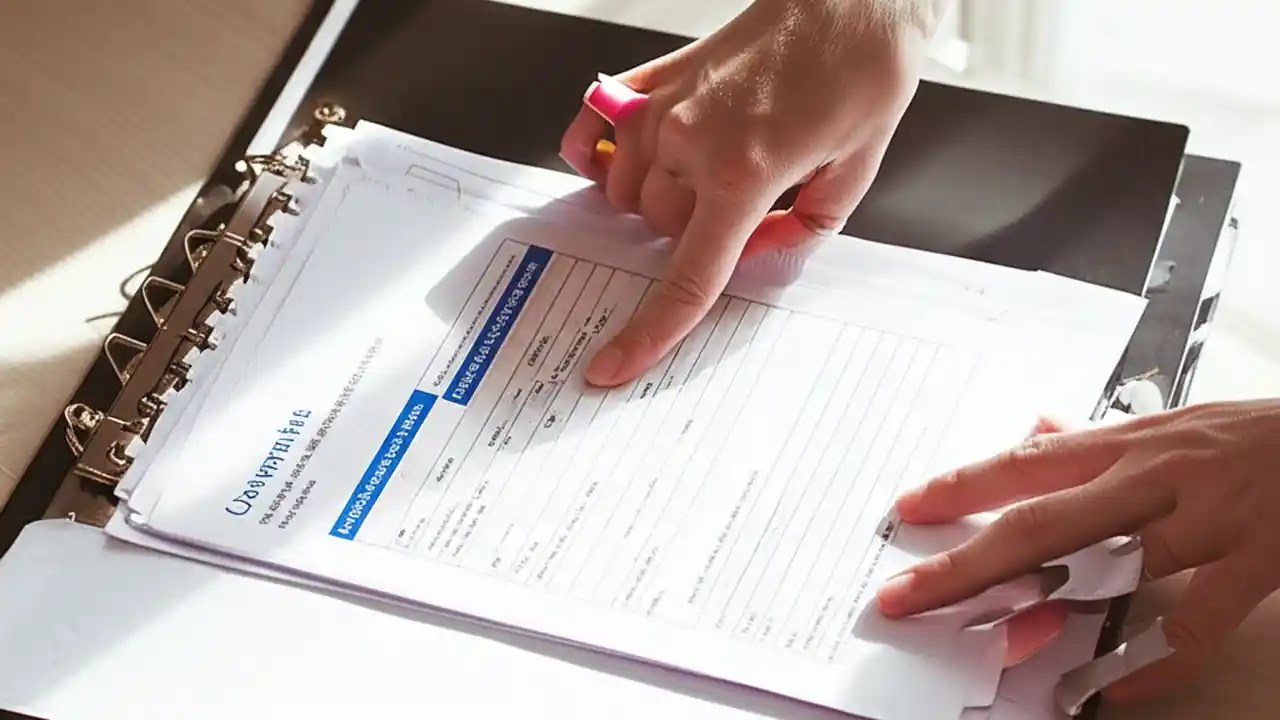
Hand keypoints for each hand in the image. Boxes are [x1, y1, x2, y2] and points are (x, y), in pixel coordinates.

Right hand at [560, 0, 944, 386]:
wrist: (847, 1)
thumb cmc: (858, 75)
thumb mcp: (849, 176)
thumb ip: (794, 233)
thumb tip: (745, 255)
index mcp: (743, 173)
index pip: (686, 277)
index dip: (647, 333)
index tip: (611, 366)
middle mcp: (687, 140)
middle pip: (658, 230)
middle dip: (695, 232)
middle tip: (742, 200)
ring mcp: (659, 106)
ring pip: (628, 192)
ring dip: (660, 197)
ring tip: (711, 163)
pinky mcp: (648, 78)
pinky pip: (591, 135)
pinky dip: (597, 159)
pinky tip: (619, 161)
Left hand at [876, 400, 1279, 702]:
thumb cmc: (1258, 433)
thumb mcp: (1173, 422)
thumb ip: (1102, 434)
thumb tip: (1039, 427)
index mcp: (1133, 442)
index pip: (1028, 464)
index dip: (964, 486)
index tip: (909, 509)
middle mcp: (1157, 476)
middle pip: (1043, 521)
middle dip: (968, 560)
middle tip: (909, 591)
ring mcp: (1208, 517)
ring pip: (1108, 565)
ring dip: (1045, 606)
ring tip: (988, 639)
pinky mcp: (1260, 556)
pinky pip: (1198, 617)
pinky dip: (1156, 658)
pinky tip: (1112, 690)